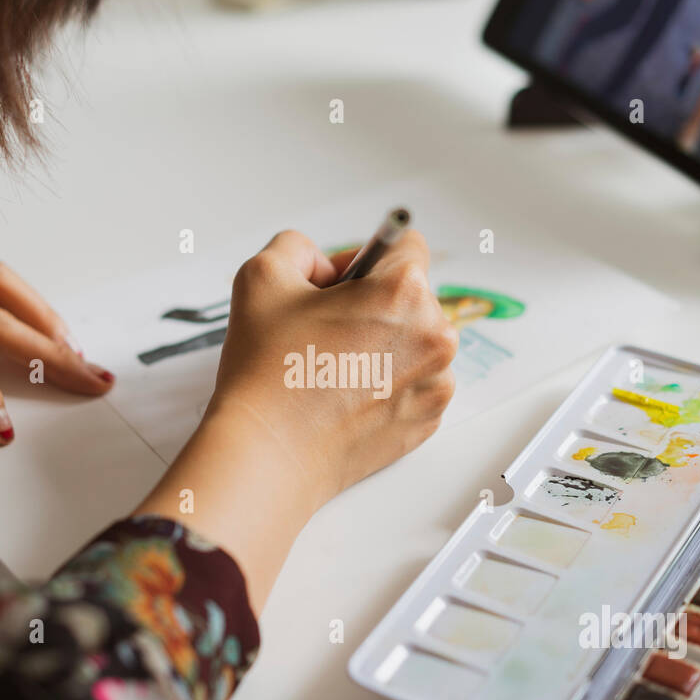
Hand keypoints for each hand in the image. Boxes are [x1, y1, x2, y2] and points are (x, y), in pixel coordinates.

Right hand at [214, 229, 456, 500]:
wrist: (269, 454)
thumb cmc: (267, 374)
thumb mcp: (263, 276)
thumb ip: (297, 247)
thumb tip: (321, 265)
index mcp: (404, 292)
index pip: (405, 245)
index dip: (362, 260)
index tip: (337, 286)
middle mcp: (435, 336)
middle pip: (411, 297)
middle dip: (372, 305)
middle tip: (324, 332)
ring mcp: (436, 383)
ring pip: (414, 342)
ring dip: (382, 345)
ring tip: (332, 368)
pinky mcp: (428, 420)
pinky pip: (414, 383)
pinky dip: (387, 383)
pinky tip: (345, 395)